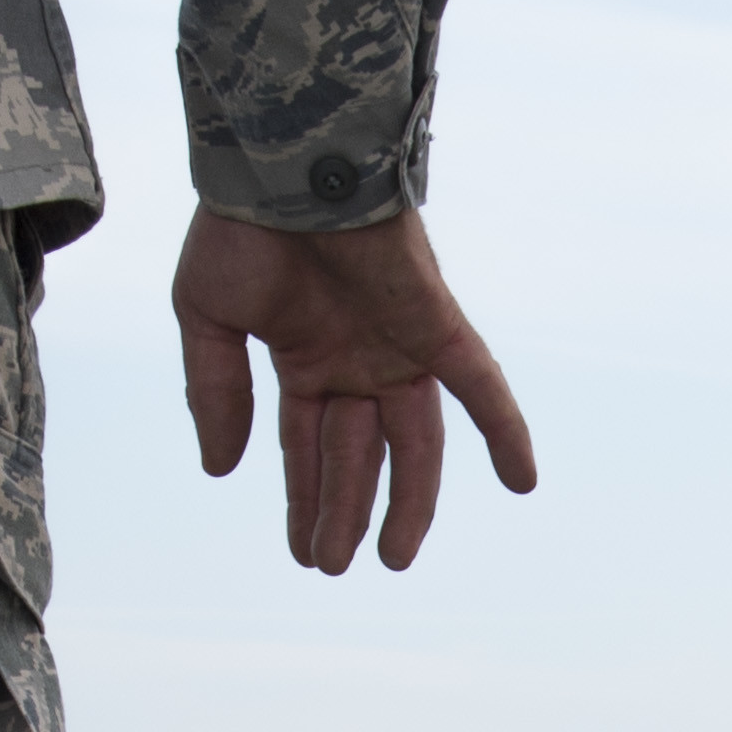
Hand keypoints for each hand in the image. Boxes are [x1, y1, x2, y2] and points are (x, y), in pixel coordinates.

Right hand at [170, 208, 536, 574]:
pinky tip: (523, 483)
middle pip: (359, 455)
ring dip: (409, 500)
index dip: (306, 499)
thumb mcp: (208, 319)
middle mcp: (359, 360)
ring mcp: (400, 346)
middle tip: (333, 566)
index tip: (304, 551)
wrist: (281, 165)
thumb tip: (220, 470)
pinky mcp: (437, 327)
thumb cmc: (238, 229)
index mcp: (307, 359)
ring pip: (413, 442)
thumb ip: (216, 392)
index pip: (309, 448)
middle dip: (344, 510)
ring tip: (393, 557)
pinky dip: (506, 431)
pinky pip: (482, 386)